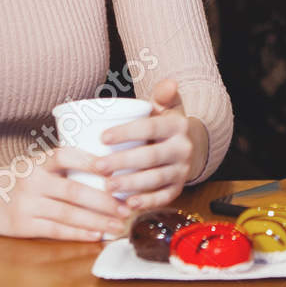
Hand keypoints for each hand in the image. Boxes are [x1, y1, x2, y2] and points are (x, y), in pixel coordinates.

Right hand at [0, 146, 131, 240]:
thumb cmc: (15, 181)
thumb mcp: (32, 166)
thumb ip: (60, 167)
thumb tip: (107, 170)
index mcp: (35, 161)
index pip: (66, 155)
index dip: (91, 161)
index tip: (114, 170)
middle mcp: (30, 181)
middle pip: (74, 191)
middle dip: (105, 201)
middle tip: (127, 207)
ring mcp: (25, 204)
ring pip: (68, 214)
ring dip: (98, 221)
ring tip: (118, 225)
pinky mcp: (22, 225)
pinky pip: (56, 230)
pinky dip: (78, 233)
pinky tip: (96, 235)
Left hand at [92, 80, 208, 212]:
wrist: (188, 146)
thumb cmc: (164, 125)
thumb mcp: (165, 107)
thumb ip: (162, 95)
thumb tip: (169, 82)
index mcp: (178, 125)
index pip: (151, 127)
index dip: (127, 132)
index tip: (103, 137)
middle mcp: (183, 148)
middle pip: (151, 156)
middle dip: (123, 162)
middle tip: (97, 166)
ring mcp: (182, 170)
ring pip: (156, 179)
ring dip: (131, 184)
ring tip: (107, 186)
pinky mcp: (179, 188)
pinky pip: (163, 198)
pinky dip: (146, 202)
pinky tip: (127, 204)